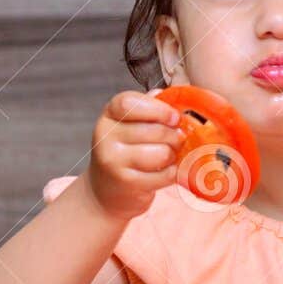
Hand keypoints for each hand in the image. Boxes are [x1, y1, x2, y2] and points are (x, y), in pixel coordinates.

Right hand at [85, 89, 185, 220]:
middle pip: (154, 130)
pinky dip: (171, 173)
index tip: (174, 117)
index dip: (158, 109)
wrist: (105, 191)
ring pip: (161, 153)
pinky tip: (164, 172)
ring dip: (173, 155)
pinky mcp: (127, 183)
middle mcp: (106, 137)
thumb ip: (149, 108)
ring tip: (168, 156)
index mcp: (109, 115)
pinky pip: (164, 175)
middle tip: (177, 140)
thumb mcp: (130, 125)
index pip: (130, 103)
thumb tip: (169, 93)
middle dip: (174, 136)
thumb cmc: (125, 151)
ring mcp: (113, 161)